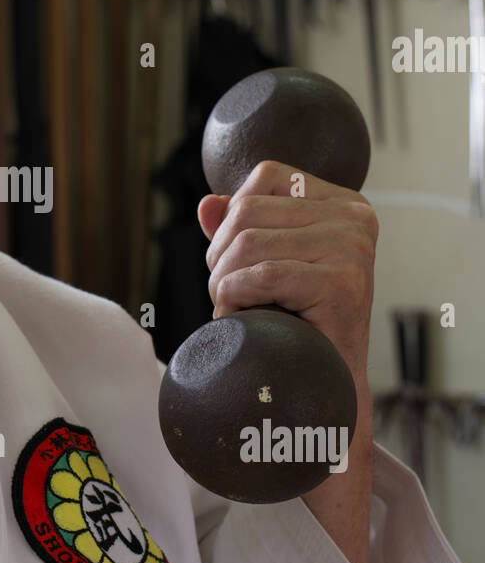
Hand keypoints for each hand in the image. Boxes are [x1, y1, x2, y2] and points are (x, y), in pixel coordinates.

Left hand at [198, 159, 378, 383]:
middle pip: (248, 210)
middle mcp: (355, 218)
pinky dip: (235, 299)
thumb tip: (207, 203)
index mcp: (344, 204)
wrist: (329, 384)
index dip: (233, 215)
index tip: (236, 258)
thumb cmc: (299, 322)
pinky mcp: (343, 284)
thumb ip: (242, 228)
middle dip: (219, 255)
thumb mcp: (270, 262)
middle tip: (224, 293)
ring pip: (248, 243)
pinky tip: (240, 318)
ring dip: (223, 282)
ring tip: (232, 308)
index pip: (267, 177)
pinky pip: (261, 276)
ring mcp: (353, 249)